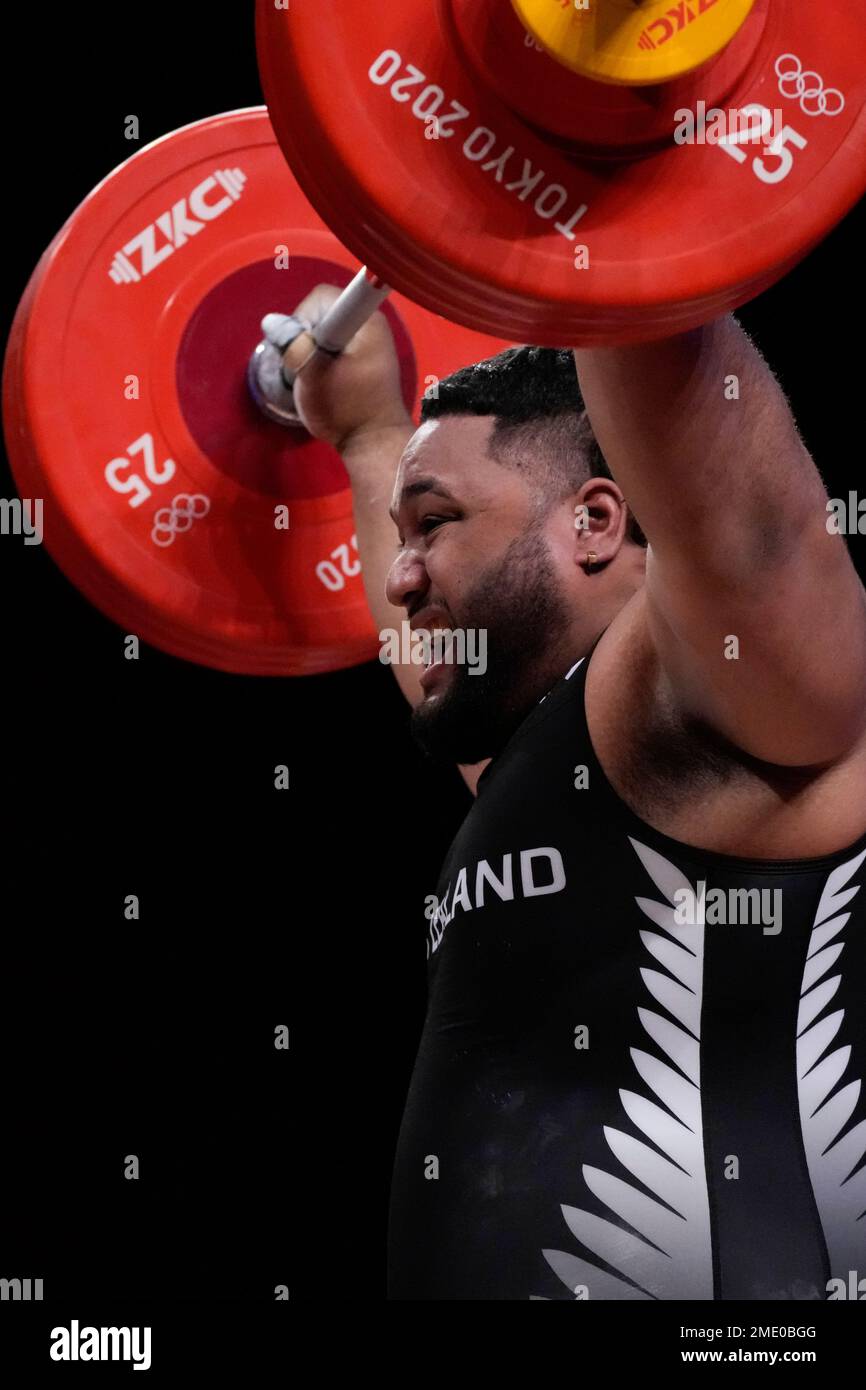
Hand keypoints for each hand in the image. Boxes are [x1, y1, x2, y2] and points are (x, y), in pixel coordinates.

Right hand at [281, 283, 413, 452]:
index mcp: (365, 321)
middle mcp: (370, 322)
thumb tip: (271, 321)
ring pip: (325, 329)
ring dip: (312, 350)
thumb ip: (294, 345)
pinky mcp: (365, 355)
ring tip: (319, 378)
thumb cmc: (347, 411)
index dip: (304, 320)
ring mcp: (370, 339)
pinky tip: (327, 379)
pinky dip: (323, 358)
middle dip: (305, 337)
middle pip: (321, 312)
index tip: (308, 350)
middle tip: (309, 368)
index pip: (320, 298)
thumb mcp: (314, 378)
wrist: (375, 442)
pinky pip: (334, 343)